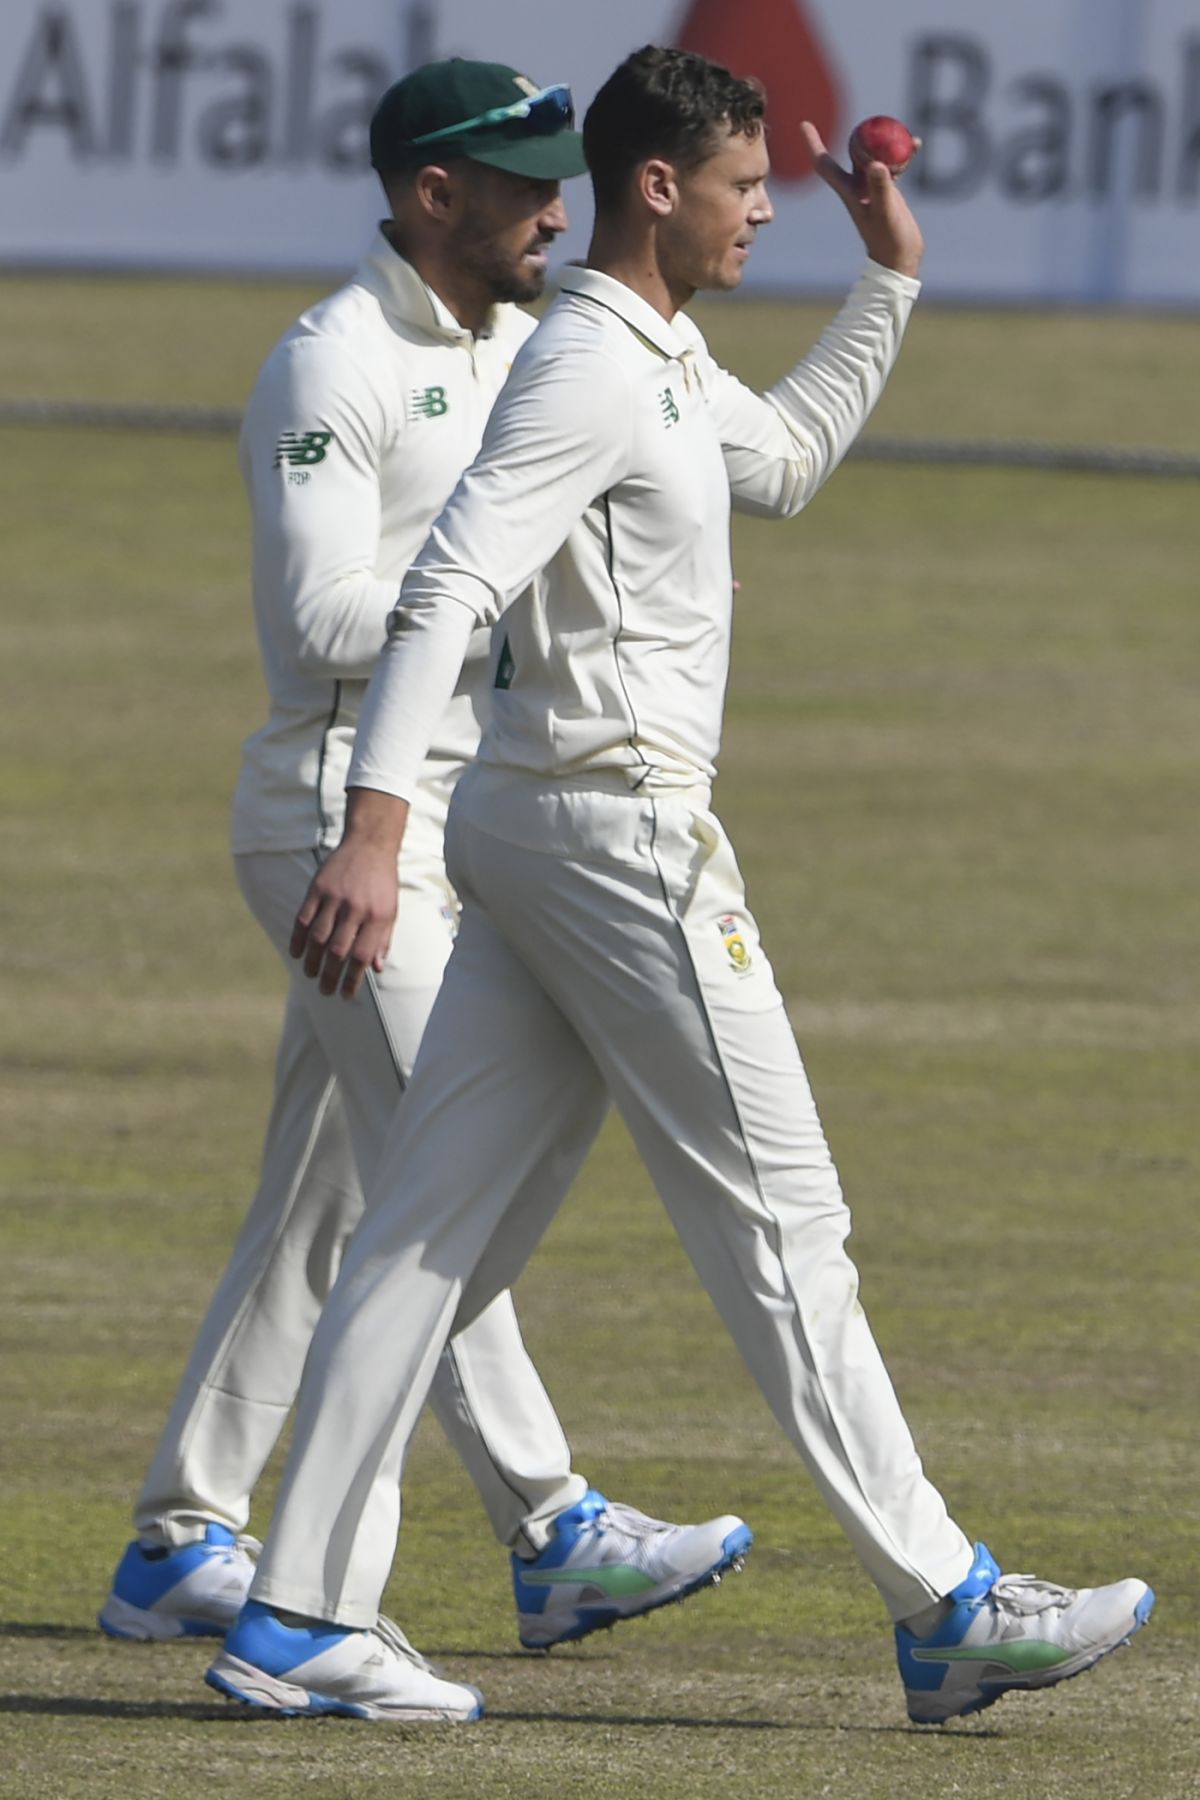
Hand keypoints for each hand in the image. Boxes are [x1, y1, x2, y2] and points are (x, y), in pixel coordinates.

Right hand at [289, 789, 408, 998]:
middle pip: (338, 951)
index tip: (345, 995)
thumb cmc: (382, 883)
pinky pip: (304, 918)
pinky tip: (296, 953)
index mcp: (377, 917)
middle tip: (325, 991)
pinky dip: (298, 938)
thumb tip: (376, 969)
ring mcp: (335, 898)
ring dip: (312, 961)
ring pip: (318, 938)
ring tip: (310, 975)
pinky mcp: (318, 888)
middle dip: (330, 976)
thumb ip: (383, 939)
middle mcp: (356, 909)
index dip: (352, 979)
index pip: (362, 956)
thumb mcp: (391, 910)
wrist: (369, 845)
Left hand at [800, 121, 924, 279]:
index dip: (814, 144)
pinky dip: (902, 155)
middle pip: (852, 153)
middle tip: (864, 117)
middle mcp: (857, 187)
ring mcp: (873, 189)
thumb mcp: (885, 212)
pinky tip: (915, 144)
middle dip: (855, 135)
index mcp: (849, 192)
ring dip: (884, 142)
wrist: (899, 260)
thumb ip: (881, 188)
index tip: (804, 123)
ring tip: (899, 129)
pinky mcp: (888, 192)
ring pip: (874, 157)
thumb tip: (877, 164)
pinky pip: (893, 166)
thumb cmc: (889, 240)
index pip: (825, 165)